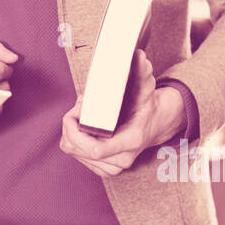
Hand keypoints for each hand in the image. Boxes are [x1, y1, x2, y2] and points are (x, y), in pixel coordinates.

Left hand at [58, 51, 185, 176]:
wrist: (155, 125)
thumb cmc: (147, 106)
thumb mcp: (146, 87)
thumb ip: (142, 71)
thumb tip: (137, 55)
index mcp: (131, 140)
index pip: (95, 149)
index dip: (76, 132)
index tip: (75, 112)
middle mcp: (122, 158)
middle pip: (76, 149)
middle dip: (69, 126)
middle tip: (78, 106)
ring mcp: (113, 167)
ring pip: (72, 151)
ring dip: (70, 131)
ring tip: (81, 113)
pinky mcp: (105, 168)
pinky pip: (75, 154)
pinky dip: (73, 139)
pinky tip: (83, 125)